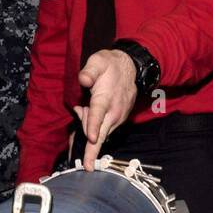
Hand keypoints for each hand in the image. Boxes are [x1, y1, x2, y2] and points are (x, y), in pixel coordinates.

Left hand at [75, 49, 137, 169]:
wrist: (131, 69)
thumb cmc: (110, 66)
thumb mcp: (98, 62)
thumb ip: (89, 71)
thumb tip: (83, 80)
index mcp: (105, 99)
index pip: (97, 115)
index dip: (92, 127)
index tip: (91, 139)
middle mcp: (113, 113)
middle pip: (100, 136)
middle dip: (90, 151)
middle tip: (81, 126)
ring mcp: (117, 119)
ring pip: (99, 134)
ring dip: (88, 128)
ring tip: (86, 106)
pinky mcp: (118, 122)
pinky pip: (102, 131)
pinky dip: (93, 126)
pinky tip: (91, 111)